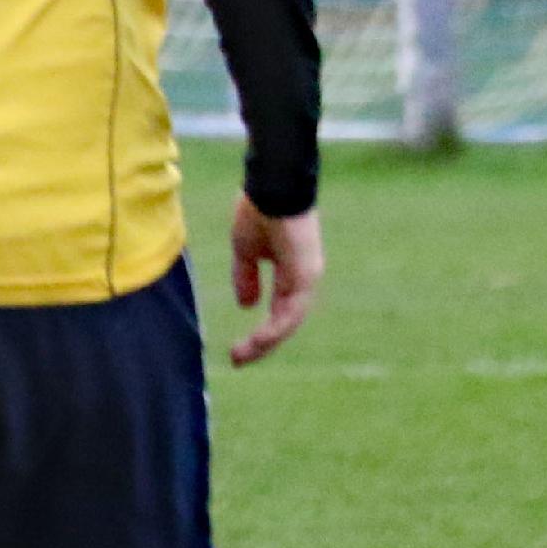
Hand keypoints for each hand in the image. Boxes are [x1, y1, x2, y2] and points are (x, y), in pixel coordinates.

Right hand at [225, 200, 319, 366]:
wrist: (270, 187)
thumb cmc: (259, 211)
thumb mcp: (246, 251)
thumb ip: (246, 278)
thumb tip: (247, 306)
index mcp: (292, 272)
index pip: (280, 311)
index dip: (261, 331)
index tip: (238, 348)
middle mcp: (304, 278)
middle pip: (286, 322)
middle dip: (262, 343)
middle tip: (238, 359)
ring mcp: (308, 277)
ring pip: (290, 321)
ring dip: (266, 342)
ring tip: (241, 356)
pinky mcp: (306, 274)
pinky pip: (291, 311)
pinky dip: (275, 328)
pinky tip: (258, 341)